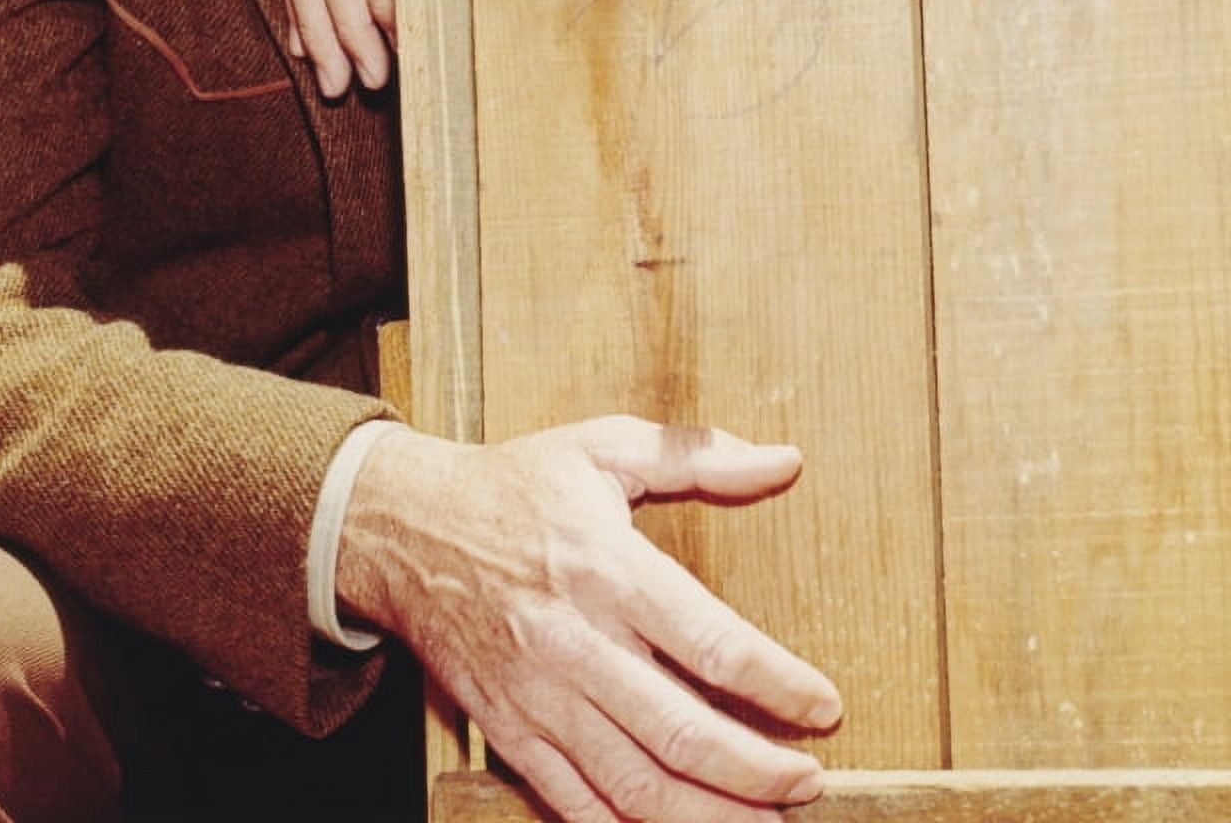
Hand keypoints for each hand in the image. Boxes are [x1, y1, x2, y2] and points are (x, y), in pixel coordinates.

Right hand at [336, 417, 840, 821]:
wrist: (407, 529)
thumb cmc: (515, 484)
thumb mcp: (603, 446)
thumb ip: (696, 453)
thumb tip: (783, 461)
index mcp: (606, 567)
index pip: (710, 644)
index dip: (778, 685)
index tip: (824, 705)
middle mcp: (575, 641)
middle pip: (682, 733)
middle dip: (759, 771)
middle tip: (809, 782)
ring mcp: (539, 696)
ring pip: (636, 785)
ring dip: (710, 817)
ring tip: (766, 821)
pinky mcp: (511, 732)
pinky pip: (577, 804)